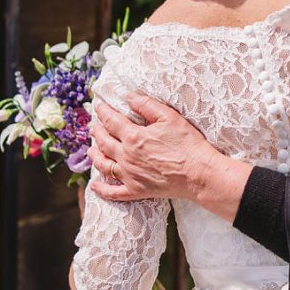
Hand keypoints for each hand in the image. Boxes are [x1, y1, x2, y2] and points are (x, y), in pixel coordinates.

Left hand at [88, 93, 219, 202]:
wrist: (198, 173)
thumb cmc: (187, 143)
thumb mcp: (169, 117)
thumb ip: (147, 105)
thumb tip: (129, 96)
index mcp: (134, 137)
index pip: (112, 121)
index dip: (103, 112)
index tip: (98, 106)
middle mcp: (127, 157)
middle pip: (104, 142)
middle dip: (97, 132)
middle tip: (94, 126)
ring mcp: (129, 176)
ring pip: (104, 165)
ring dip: (95, 156)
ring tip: (91, 149)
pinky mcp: (136, 191)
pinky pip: (113, 192)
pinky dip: (101, 189)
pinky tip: (94, 185)